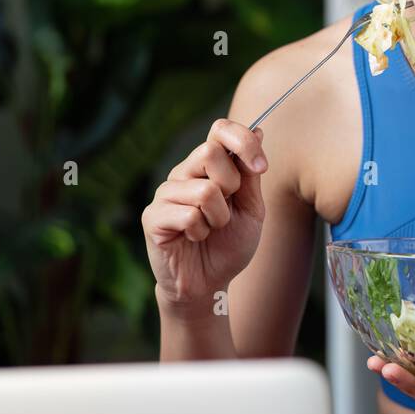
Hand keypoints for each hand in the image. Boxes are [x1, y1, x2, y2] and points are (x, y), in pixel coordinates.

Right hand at [143, 118, 268, 311]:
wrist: (209, 283)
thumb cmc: (229, 244)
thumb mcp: (251, 208)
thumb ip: (251, 174)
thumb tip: (258, 130)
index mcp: (209, 166)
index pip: (220, 129)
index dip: (243, 142)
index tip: (261, 168)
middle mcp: (184, 172)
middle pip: (209, 152)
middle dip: (231, 185)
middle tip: (228, 209)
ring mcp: (166, 193)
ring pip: (204, 190)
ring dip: (218, 218)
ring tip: (210, 229)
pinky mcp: (153, 216)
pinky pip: (189, 215)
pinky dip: (200, 232)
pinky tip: (193, 238)